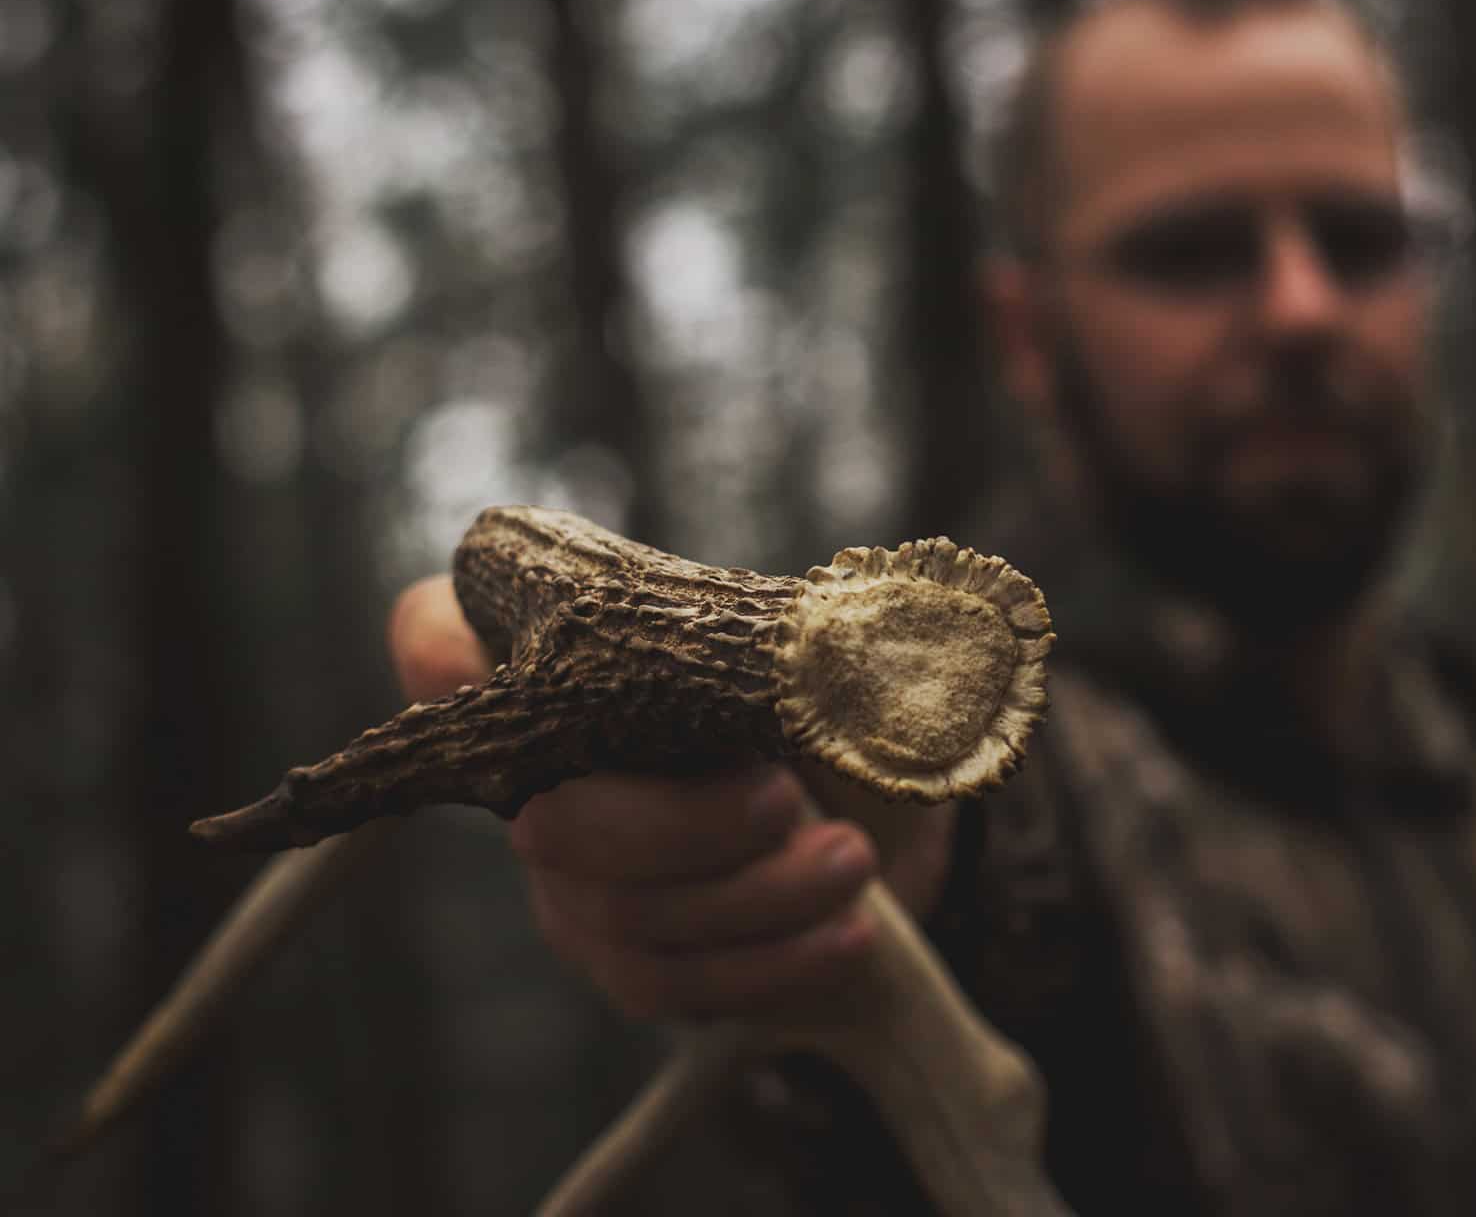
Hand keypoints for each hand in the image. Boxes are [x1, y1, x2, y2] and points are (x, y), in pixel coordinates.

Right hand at [387, 575, 955, 1020]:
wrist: (897, 810)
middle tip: (784, 801)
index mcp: (562, 664)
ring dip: (756, 895)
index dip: (440, 651)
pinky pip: (665, 982)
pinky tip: (848, 931)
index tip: (472, 662)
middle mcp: (538, 770)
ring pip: (620, 913)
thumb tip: (819, 664)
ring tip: (850, 861)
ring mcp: (570, 875)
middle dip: (680, 826)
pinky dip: (768, 964)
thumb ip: (789, 643)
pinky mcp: (626, 956)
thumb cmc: (840, 706)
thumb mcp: (825, 657)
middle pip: (548, 819)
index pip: (436, 635)